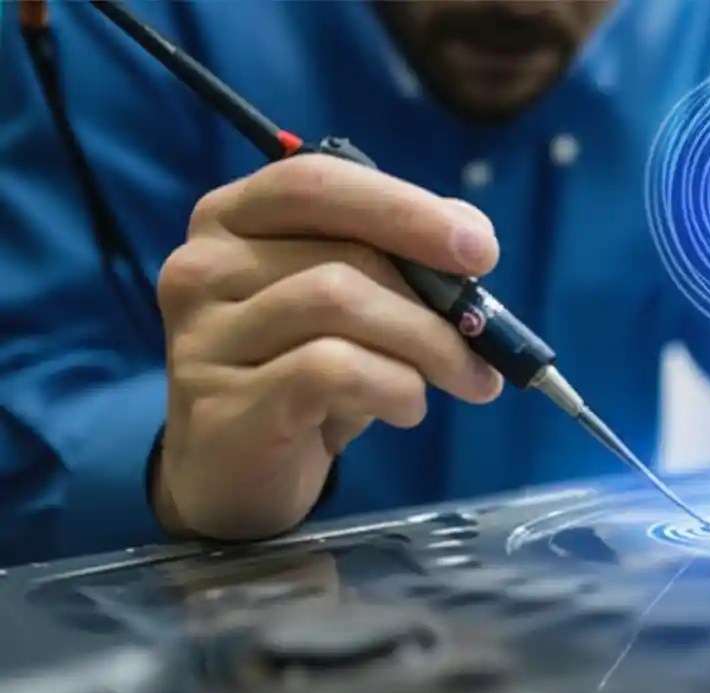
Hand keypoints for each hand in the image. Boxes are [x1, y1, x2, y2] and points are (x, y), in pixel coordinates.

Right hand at [154, 154, 502, 540]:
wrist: (236, 473)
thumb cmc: (301, 372)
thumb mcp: (354, 305)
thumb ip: (400, 258)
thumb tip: (470, 230)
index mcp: (233, 217)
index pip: (316, 180)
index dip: (406, 208)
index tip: (481, 250)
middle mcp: (202, 265)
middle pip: (345, 253)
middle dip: (438, 300)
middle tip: (486, 343)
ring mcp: (202, 336)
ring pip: (339, 303)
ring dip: (426, 347)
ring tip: (457, 379)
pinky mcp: (221, 405)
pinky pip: (331, 369)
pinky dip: (393, 385)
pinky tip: (407, 407)